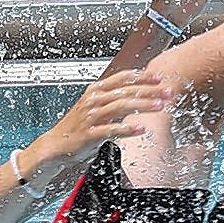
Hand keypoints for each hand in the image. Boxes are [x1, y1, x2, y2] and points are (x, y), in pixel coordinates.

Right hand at [28, 69, 173, 172]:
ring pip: (121, 106)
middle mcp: (93, 100)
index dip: (143, 76)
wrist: (55, 145)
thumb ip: (113, 100)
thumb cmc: (77, 127)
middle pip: (126, 90)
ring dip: (142, 105)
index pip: (122, 78)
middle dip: (150, 90)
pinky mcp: (89, 133)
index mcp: (95, 91)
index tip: (160, 77)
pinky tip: (141, 128)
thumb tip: (136, 94)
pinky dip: (127, 128)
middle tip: (168, 92)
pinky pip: (111, 129)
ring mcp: (90, 116)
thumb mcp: (95, 108)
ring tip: (160, 106)